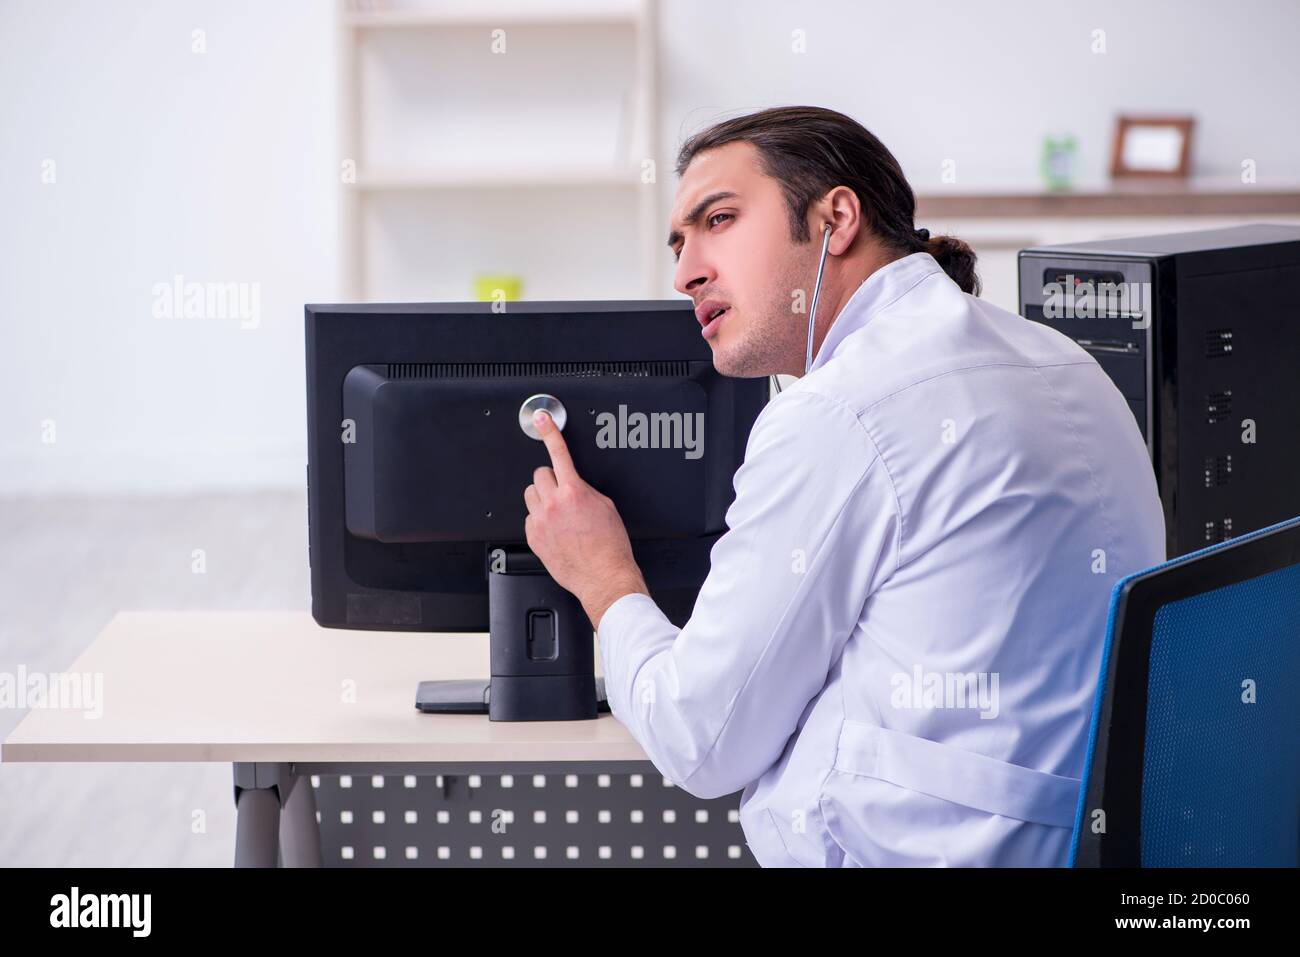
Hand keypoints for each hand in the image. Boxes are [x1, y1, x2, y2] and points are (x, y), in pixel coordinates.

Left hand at [522, 409, 648, 627]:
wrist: (604, 576)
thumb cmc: (609, 546)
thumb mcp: (606, 507)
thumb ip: (585, 490)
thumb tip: (576, 485)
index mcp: (574, 491)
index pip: (558, 453)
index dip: (549, 432)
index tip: (542, 419)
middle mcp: (553, 504)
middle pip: (540, 475)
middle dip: (551, 480)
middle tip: (563, 494)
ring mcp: (540, 521)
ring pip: (531, 495)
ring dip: (542, 499)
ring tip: (558, 514)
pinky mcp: (533, 537)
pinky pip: (529, 517)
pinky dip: (540, 520)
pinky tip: (555, 531)